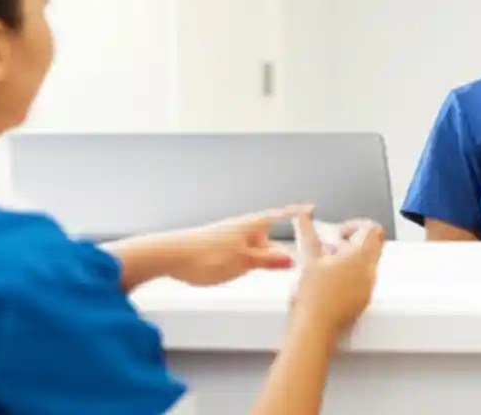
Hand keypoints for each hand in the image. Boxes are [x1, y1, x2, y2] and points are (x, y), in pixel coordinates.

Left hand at [165, 205, 308, 286]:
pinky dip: (250, 261)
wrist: (170, 255)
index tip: (310, 208)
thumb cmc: (205, 255)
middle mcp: (242, 228)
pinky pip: (243, 253)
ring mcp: (230, 238)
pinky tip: (246, 271)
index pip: (280, 215)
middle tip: (293, 262)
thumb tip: (292, 259)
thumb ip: (268, 261)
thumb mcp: (243, 261)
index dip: (296, 213)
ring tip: (268, 271)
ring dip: (263, 257)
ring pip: (255, 247)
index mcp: (252, 226)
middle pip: (269, 236)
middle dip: (279, 248)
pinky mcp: (219, 248)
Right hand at [290, 213, 385, 333]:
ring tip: (325, 265)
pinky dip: (349, 274)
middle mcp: (369, 270)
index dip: (354, 225)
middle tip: (331, 247)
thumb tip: (304, 215)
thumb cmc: (312, 298)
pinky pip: (362, 279)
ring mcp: (368, 286)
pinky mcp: (362, 300)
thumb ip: (306, 231)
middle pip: (372, 244)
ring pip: (366, 262)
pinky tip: (328, 281)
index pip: (372, 228)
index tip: (338, 233)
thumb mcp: (307, 258)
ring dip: (349, 258)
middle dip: (351, 241)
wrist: (314, 329)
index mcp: (360, 256)